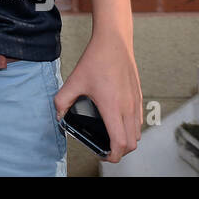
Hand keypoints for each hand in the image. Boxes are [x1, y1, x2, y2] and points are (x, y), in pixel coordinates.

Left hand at [55, 29, 141, 162]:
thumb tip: (59, 116)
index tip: (102, 155)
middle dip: (119, 152)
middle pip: (132, 144)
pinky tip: (117, 121)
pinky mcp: (138, 96)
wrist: (114, 42)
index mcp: (113, 108)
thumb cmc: (96, 60)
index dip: (112, 156)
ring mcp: (136, 102)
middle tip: (105, 148)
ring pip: (137, 133)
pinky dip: (131, 128)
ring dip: (126, 140)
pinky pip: (139, 120)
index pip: (120, 143)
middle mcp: (128, 108)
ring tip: (111, 136)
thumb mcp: (74, 80)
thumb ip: (62, 100)